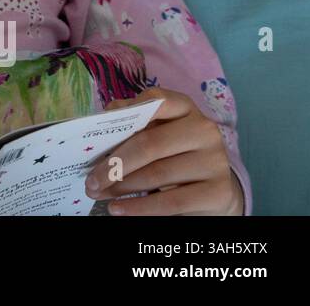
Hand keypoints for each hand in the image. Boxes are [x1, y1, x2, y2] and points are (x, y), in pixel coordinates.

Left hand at [85, 86, 244, 214]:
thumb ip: (134, 125)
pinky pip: (171, 202)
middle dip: (113, 164)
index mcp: (185, 108)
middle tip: (90, 179)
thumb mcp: (157, 134)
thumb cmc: (175, 155)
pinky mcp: (218, 191)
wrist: (215, 189)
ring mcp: (215, 161)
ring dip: (121, 187)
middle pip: (149, 144)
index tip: (98, 131)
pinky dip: (139, 207)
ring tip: (98, 193)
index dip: (126, 112)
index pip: (156, 101)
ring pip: (157, 175)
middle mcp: (204, 130)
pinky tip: (118, 208)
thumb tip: (102, 121)